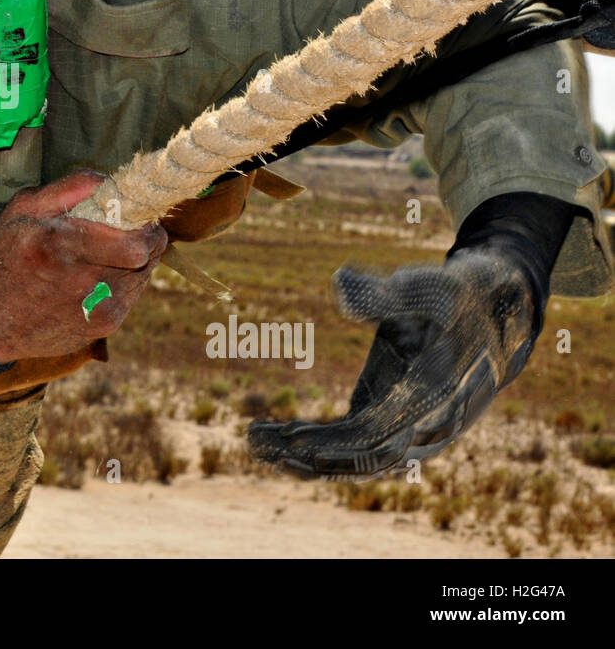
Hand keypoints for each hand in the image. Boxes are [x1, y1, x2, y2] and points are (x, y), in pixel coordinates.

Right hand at [0, 170, 168, 363]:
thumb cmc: (3, 258)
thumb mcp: (22, 209)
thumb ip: (70, 188)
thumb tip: (111, 181)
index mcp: (62, 246)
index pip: (137, 242)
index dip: (144, 222)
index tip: (135, 212)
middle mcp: (84, 283)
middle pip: (148, 255)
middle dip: (143, 237)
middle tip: (124, 230)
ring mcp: (97, 311)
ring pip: (144, 274)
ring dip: (132, 261)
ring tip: (100, 256)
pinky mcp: (103, 329)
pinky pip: (131, 296)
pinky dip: (121, 283)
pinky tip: (92, 279)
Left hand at [247, 250, 538, 478]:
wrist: (491, 317)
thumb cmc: (451, 298)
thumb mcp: (425, 287)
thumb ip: (383, 293)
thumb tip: (341, 283)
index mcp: (434, 395)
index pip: (377, 432)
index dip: (332, 440)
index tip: (289, 437)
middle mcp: (427, 425)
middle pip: (362, 457)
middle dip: (307, 455)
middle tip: (254, 439)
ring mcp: (414, 430)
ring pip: (359, 462)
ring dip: (307, 459)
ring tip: (256, 442)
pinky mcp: (397, 424)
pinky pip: (360, 451)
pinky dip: (322, 453)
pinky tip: (282, 444)